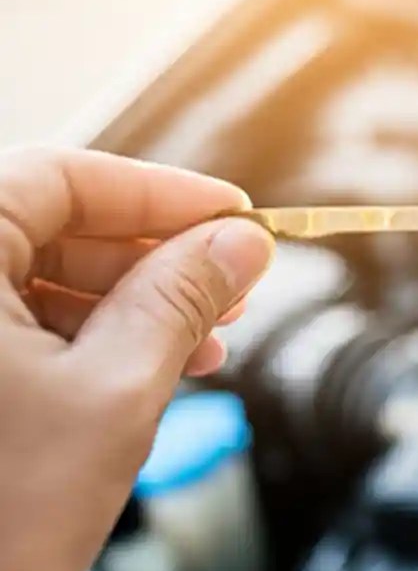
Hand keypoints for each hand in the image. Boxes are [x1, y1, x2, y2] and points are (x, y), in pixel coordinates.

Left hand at [0, 147, 273, 570]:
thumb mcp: (116, 391)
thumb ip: (182, 299)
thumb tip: (240, 243)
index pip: (60, 179)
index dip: (158, 192)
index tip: (231, 215)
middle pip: (55, 228)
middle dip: (156, 258)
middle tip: (233, 283)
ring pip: (45, 281)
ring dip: (137, 304)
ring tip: (210, 341)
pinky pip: (25, 329)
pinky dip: (97, 340)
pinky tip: (162, 366)